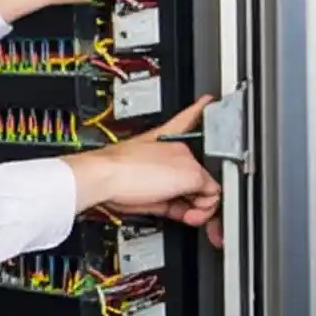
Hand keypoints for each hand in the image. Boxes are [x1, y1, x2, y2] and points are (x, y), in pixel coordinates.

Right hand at [62, 96, 223, 246]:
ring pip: (207, 186)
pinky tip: (191, 214)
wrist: (104, 174)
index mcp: (161, 141)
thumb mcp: (141, 181)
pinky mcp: (192, 172)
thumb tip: (178, 207)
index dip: (197, 108)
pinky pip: (212, 195)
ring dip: (201, 207)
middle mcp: (176, 147)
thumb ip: (165, 194)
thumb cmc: (114, 177)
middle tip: (187, 211)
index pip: (183, 121)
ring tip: (188, 216)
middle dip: (196, 196)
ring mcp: (185, 158)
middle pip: (199, 171)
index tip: (208, 100)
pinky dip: (205, 210)